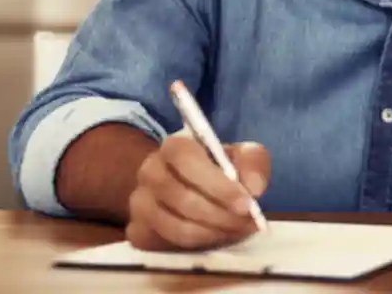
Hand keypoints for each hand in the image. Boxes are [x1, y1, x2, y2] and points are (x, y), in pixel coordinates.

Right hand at [125, 130, 270, 250]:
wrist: (185, 187)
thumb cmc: (217, 169)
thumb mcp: (240, 157)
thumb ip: (253, 163)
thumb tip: (253, 188)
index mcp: (174, 146)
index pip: (187, 160)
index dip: (218, 185)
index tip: (246, 205)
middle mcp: (150, 171)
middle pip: (182, 197)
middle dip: (220, 215)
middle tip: (247, 224)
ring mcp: (139, 202)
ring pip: (175, 225)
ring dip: (212, 233)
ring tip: (235, 231)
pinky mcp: (138, 231)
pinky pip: (166, 244)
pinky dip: (197, 245)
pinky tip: (214, 237)